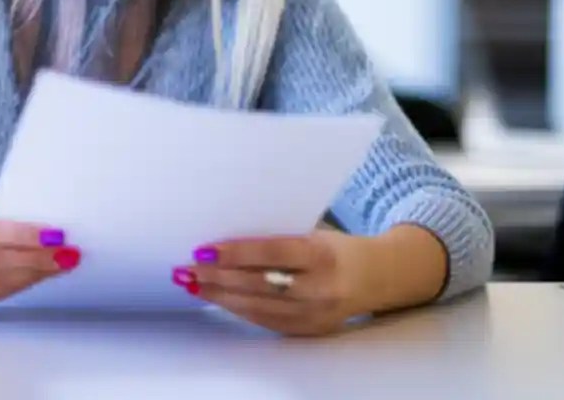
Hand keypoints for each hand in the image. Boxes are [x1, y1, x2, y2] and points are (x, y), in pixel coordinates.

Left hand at [173, 230, 381, 336]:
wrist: (378, 276)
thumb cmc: (335, 247)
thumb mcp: (312, 233)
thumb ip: (274, 238)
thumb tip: (222, 241)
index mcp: (321, 254)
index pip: (269, 254)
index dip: (233, 253)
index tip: (201, 251)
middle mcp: (320, 287)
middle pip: (257, 284)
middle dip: (216, 278)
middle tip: (185, 269)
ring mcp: (315, 314)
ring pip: (256, 307)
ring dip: (219, 296)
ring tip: (192, 285)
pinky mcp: (309, 330)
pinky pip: (265, 321)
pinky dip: (237, 309)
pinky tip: (217, 299)